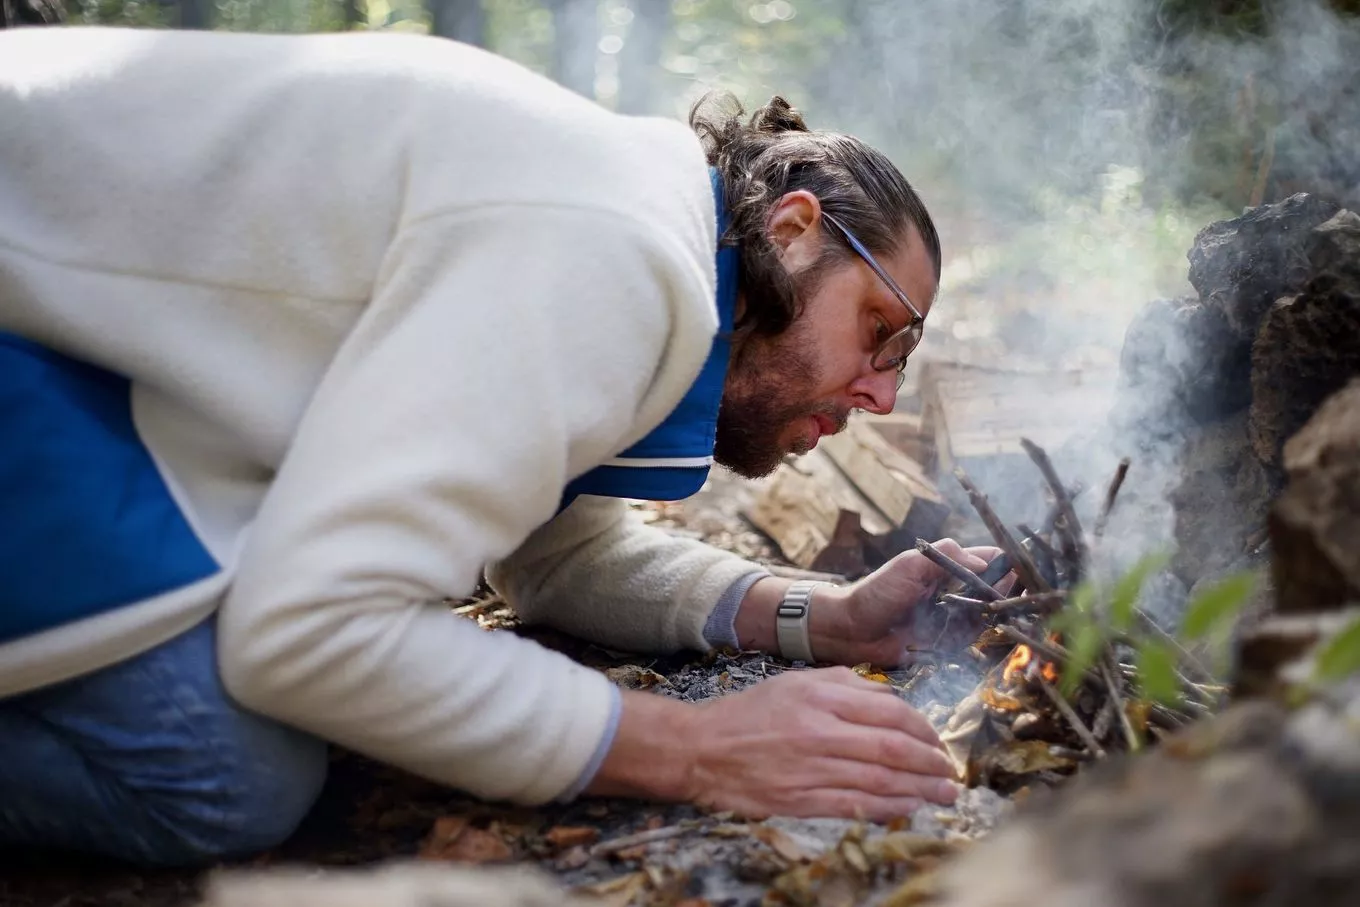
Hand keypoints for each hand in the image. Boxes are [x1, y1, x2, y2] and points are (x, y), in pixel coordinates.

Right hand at [677, 666, 957, 819]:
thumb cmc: (750, 713)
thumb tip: (889, 698)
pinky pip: (855, 806)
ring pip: (880, 780)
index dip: (923, 729)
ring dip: (919, 789)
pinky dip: (888, 809)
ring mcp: (811, 768)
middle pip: (892, 747)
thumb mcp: (796, 681)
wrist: (701, 748)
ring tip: (942, 794)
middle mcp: (819, 730)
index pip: (889, 711)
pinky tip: (909, 808)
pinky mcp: (800, 799)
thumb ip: (845, 684)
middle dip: (930, 763)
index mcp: (821, 696)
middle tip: (950, 772)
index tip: (937, 742)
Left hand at [812, 539, 1009, 667]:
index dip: (1007, 560)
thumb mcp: (909, 566)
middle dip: (1012, 585)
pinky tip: (997, 623)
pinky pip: (974, 636)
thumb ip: (946, 557)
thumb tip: (984, 561)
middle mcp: (955, 591)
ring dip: (1002, 608)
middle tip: (1028, 585)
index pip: (986, 560)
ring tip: (1018, 602)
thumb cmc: (876, 592)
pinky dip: (985, 630)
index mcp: (946, 567)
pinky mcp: (949, 641)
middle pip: (995, 586)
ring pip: (989, 611)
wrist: (852, 631)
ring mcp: (954, 617)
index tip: (1026, 561)